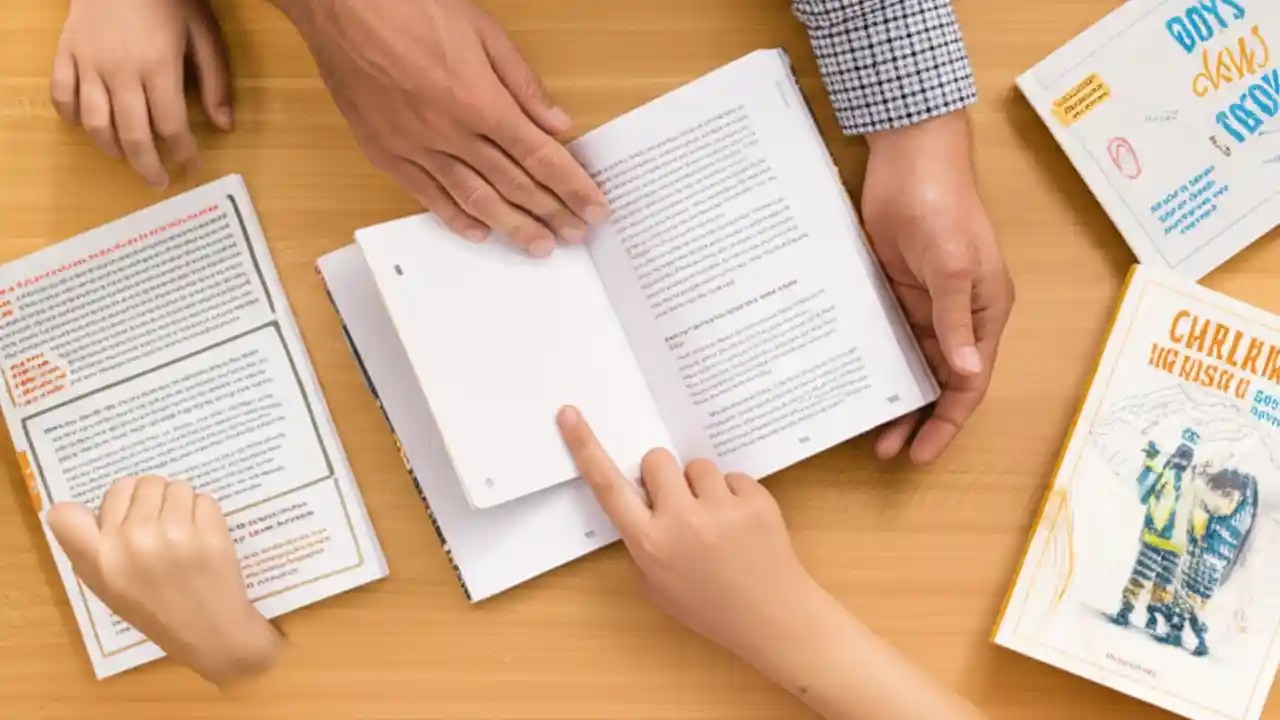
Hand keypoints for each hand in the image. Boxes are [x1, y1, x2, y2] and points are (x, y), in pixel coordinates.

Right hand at [47, 476, 279, 685]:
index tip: (119, 515)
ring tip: (182, 532)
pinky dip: (203, 512)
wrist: (208, 631)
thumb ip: (89, 547)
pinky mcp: (209, 531)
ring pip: (173, 485)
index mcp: (98, 559)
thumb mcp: (106, 586)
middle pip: (136, 483)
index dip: (102, 505)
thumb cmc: (153, 608)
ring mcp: (172, 534)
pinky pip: (202, 497)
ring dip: (178, 503)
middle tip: (159, 527)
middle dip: (149, 500)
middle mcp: (130, 540)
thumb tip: (80, 506)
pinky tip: (202, 537)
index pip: (66, 512)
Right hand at [51, 0, 232, 188]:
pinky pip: (61, 94)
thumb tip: (225, 125)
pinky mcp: (65, 52)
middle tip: (159, 181)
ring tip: (127, 157)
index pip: (171, 126)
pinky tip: (89, 125)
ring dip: (111, 148)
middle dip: (148, 165)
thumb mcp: (204, 34)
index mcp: (158, 67)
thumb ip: (216, 81)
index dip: (182, 152)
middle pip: (132, 134)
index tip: (192, 166)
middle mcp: (120, 71)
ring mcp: (88, 63)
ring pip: (94, 122)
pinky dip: (71, 116)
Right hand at [275, 0, 609, 256]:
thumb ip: (523, 84)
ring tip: (538, 246)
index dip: (572, 188)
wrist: (342, 7)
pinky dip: (455, 217)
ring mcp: (416, 147)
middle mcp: (451, 133)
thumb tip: (557, 124)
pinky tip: (479, 231)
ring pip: (473, 198)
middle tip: (576, 236)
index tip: (593, 210)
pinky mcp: (386, 152)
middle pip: (513, 184)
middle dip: (550, 214)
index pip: (540, 157)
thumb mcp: (483, 32)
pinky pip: (427, 195)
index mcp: (481, 101)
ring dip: (511, 226)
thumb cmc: (411, 7)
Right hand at [555, 406, 818, 662]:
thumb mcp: (655, 586)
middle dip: (664, 475)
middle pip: (657, 460)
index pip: (607, 486)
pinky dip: (735, 495)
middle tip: (679, 502)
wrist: (771, 618)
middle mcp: (681, 521)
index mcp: (649, 543)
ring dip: (702, 486)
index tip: (570, 414)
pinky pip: (734, 476)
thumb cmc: (708, 606)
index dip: (585, 447)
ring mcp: (721, 509)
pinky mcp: (756, 501)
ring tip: (717, 521)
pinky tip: (742, 525)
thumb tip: (641, 499)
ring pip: (698, 465)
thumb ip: (641, 541)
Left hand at [862, 111, 1014, 464]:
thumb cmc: (942, 204)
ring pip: (910, 364)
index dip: (948, 421)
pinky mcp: (893, 291)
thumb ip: (954, 320)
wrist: (908, 157)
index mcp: (984, 314)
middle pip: (939, 381)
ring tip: (868, 433)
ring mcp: (923, 304)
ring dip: (894, 396)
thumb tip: (964, 373)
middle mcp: (956, 316)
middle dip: (917, 418)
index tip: (922, 453)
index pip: (969, 382)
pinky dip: (875, 363)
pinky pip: (886, 338)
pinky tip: (855, 384)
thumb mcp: (951, 265)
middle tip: (886, 452)